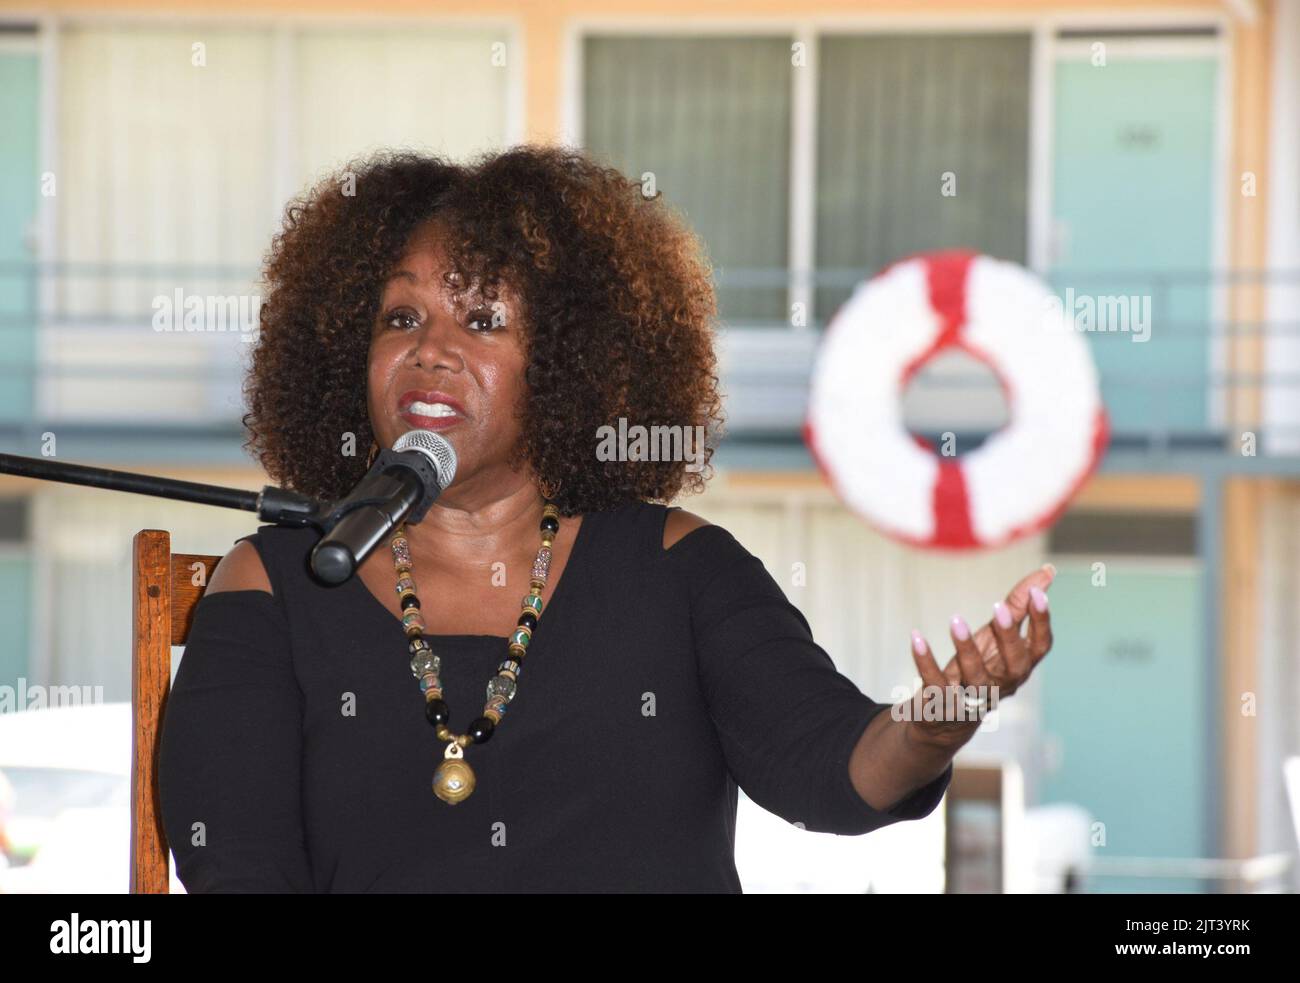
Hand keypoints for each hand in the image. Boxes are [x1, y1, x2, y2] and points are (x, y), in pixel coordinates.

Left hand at [904, 564, 1055, 748]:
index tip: (1038, 593)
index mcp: (1018, 667)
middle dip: (1008, 636)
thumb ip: (1018, 606)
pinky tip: (917, 637)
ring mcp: (972, 698)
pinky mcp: (942, 703)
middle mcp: (1001, 685)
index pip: (1040, 647)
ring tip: (955, 619)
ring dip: (965, 648)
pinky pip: (934, 682)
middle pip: (1013, 664)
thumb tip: (1046, 571)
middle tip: (998, 607)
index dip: (1042, 622)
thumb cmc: (979, 667)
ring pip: (975, 676)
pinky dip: (925, 661)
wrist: (944, 718)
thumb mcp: (996, 636)